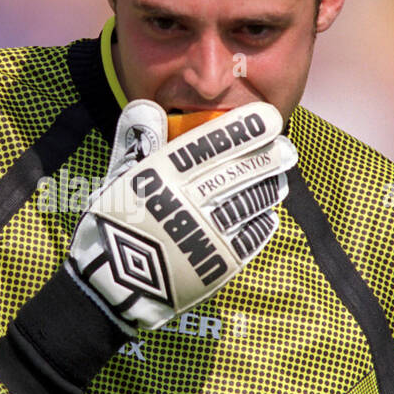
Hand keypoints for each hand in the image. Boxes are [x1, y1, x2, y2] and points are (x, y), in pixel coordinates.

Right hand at [64, 98, 297, 332]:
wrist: (108, 288)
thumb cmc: (108, 227)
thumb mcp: (115, 179)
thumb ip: (134, 142)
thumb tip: (148, 105)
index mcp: (162, 175)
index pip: (213, 143)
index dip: (246, 128)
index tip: (270, 118)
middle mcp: (188, 199)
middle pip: (238, 172)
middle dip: (267, 156)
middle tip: (286, 147)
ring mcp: (205, 232)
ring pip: (248, 202)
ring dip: (268, 187)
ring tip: (280, 178)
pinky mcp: (216, 263)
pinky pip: (248, 237)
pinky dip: (261, 223)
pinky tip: (267, 214)